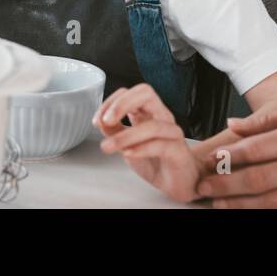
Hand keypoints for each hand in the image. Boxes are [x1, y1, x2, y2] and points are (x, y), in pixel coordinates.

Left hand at [94, 84, 201, 203]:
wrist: (177, 182)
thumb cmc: (154, 160)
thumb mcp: (127, 144)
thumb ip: (114, 131)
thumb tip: (100, 121)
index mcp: (148, 111)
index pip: (130, 93)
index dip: (111, 102)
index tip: (97, 121)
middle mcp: (161, 116)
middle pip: (146, 94)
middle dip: (122, 104)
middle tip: (106, 121)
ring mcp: (172, 132)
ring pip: (152, 125)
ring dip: (126, 136)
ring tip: (109, 146)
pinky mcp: (179, 151)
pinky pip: (161, 145)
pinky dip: (141, 148)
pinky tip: (127, 153)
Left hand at [195, 105, 276, 208]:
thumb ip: (269, 119)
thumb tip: (233, 124)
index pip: (257, 146)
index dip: (228, 155)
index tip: (208, 159)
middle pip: (257, 176)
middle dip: (224, 183)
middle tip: (201, 187)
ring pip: (268, 199)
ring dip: (238, 204)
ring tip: (216, 204)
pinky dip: (263, 211)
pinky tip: (246, 211)